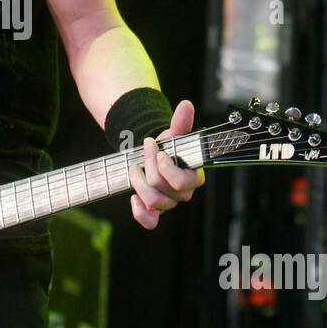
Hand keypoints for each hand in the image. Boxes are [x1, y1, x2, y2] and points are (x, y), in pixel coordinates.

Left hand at [128, 99, 204, 230]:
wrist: (155, 154)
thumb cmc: (168, 146)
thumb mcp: (173, 133)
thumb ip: (181, 122)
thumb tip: (185, 106)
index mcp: (194, 177)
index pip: (182, 183)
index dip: (166, 168)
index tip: (158, 151)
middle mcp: (184, 193)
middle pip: (162, 190)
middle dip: (149, 167)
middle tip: (144, 150)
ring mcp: (169, 203)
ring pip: (154, 202)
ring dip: (138, 183)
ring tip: (134, 168)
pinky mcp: (156, 210)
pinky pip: (150, 222)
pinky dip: (140, 213)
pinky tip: (132, 199)